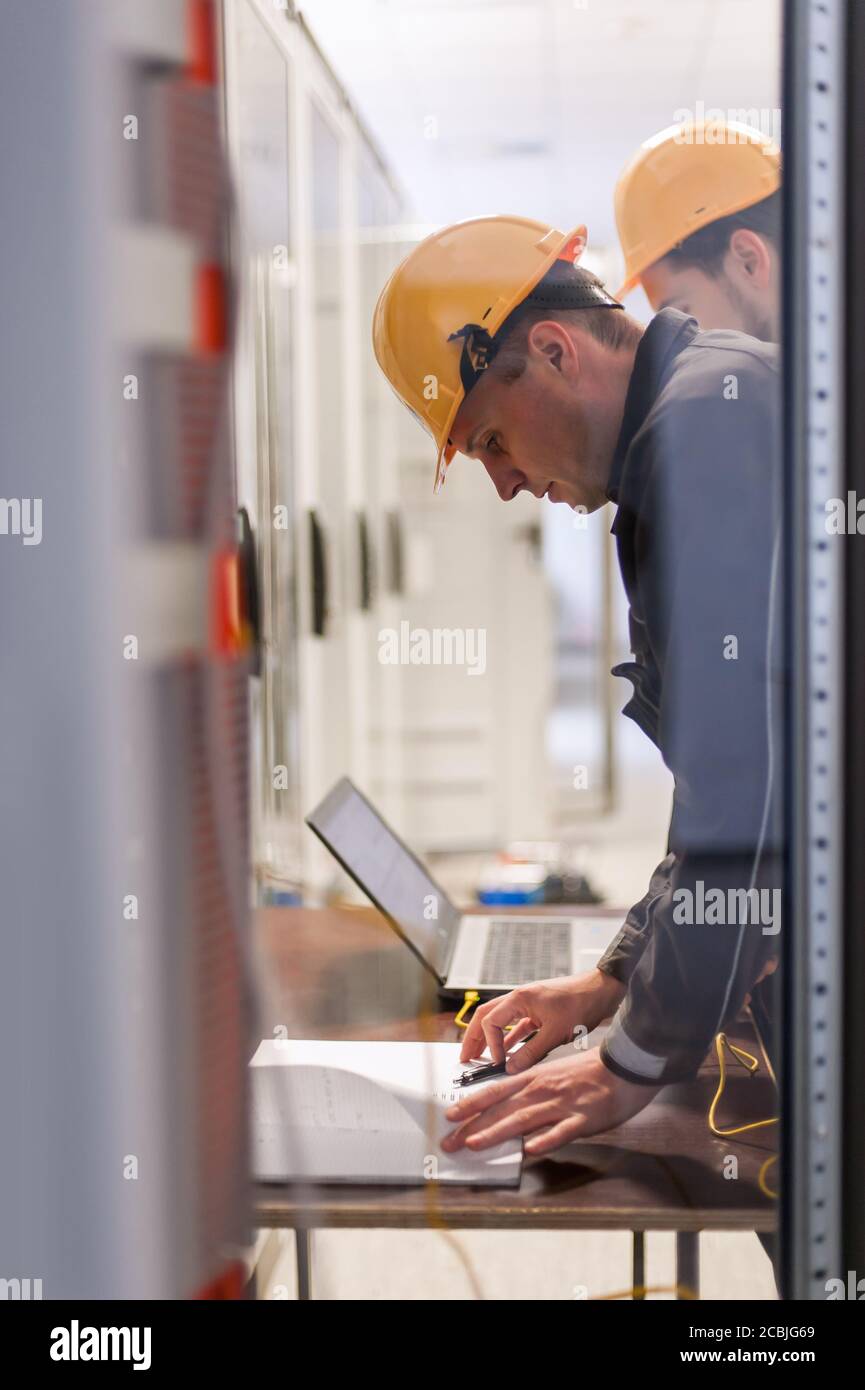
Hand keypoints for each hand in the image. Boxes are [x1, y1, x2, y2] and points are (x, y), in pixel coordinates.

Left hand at [442, 1048, 658, 1155]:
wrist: (623, 1066)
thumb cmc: (587, 1071)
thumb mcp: (553, 1074)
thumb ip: (531, 1091)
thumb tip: (507, 1108)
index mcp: (533, 1078)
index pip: (495, 1092)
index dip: (470, 1104)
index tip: (449, 1115)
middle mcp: (542, 1090)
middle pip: (502, 1109)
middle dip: (473, 1126)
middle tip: (450, 1142)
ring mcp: (561, 1105)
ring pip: (523, 1120)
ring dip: (497, 1132)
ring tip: (475, 1144)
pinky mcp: (582, 1119)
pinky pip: (560, 1132)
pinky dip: (544, 1141)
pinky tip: (529, 1151)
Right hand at [459, 968, 625, 1072]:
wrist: (602, 990)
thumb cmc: (581, 1003)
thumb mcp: (555, 1033)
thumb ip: (531, 1053)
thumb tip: (511, 1069)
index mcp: (519, 998)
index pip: (491, 1021)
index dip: (491, 1044)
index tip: (498, 1062)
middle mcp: (520, 998)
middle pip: (487, 1016)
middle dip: (474, 1037)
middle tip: (465, 1057)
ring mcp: (529, 1004)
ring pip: (501, 1021)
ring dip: (490, 1038)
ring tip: (480, 1057)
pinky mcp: (539, 1011)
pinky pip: (518, 1026)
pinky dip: (510, 1039)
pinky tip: (509, 1053)